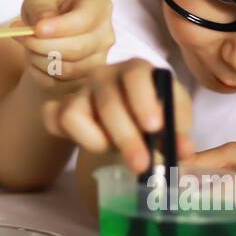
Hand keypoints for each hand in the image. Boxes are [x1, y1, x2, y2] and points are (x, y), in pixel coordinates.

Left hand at [18, 0, 114, 90]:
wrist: (48, 33)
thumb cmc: (46, 9)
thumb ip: (41, 5)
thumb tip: (43, 23)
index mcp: (98, 5)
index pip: (83, 20)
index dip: (59, 27)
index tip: (36, 29)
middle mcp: (106, 34)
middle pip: (76, 48)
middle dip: (42, 44)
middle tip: (20, 36)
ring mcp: (101, 59)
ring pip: (68, 69)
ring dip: (39, 59)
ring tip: (28, 46)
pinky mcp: (88, 80)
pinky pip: (61, 84)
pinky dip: (41, 73)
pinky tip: (35, 59)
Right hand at [41, 58, 194, 170]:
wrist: (130, 122)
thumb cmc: (153, 117)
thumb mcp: (174, 119)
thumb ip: (179, 133)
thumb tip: (182, 152)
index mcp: (136, 70)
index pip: (135, 75)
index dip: (143, 100)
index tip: (155, 128)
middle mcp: (104, 75)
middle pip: (108, 102)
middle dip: (126, 137)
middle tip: (142, 165)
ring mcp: (80, 91)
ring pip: (75, 114)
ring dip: (97, 140)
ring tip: (116, 150)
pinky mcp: (61, 108)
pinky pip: (53, 120)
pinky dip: (70, 136)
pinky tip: (94, 145)